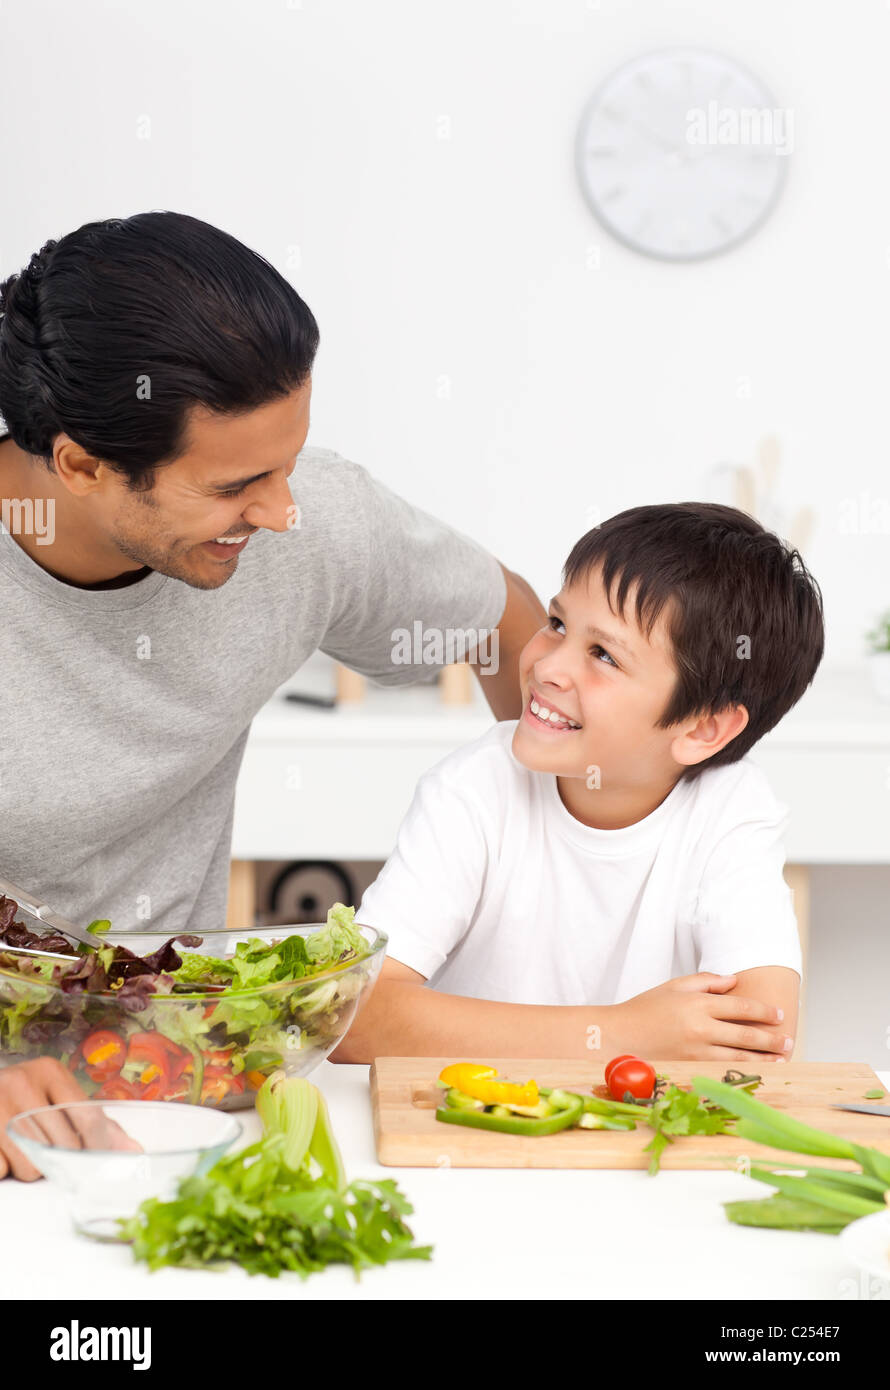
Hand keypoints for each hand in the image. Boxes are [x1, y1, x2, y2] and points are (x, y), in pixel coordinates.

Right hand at [0, 1058, 90, 1179]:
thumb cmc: (25, 1097)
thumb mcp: (59, 1097)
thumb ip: (97, 1123)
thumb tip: (134, 1151)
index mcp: (51, 1071)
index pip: (88, 1117)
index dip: (97, 1146)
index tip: (95, 1161)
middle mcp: (23, 1082)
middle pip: (62, 1145)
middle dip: (61, 1161)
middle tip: (52, 1155)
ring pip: (31, 1165)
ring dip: (31, 1170)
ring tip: (23, 1150)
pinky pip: (1, 1170)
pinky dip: (4, 1170)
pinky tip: (3, 1154)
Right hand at [613, 973, 792, 1064]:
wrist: (618, 1036)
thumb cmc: (645, 1008)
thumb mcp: (674, 985)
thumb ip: (706, 981)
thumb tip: (733, 981)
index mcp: (697, 1003)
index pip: (740, 1006)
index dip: (764, 1011)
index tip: (779, 1014)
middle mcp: (699, 1028)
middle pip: (745, 1034)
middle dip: (771, 1039)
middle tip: (788, 1041)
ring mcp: (695, 1051)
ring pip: (738, 1056)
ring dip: (763, 1059)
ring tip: (781, 1059)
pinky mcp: (690, 1068)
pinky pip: (723, 1069)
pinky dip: (742, 1070)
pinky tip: (756, 1071)